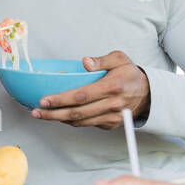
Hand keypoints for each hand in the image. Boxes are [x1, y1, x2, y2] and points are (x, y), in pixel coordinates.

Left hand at [32, 51, 149, 127]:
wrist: (149, 94)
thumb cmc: (130, 74)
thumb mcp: (120, 59)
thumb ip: (102, 60)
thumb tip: (84, 62)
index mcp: (112, 87)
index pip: (81, 96)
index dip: (60, 100)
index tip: (44, 100)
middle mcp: (111, 105)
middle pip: (77, 113)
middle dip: (53, 114)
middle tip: (35, 112)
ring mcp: (111, 117)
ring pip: (80, 122)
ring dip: (59, 120)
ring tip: (42, 115)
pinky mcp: (110, 125)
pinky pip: (87, 124)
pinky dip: (72, 121)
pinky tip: (60, 115)